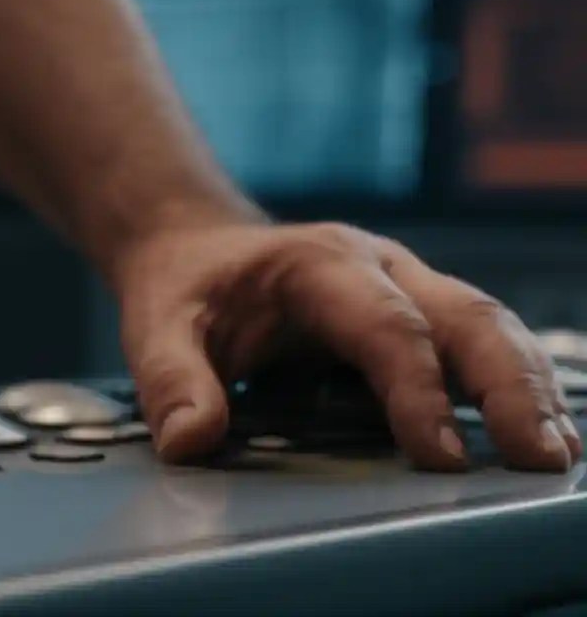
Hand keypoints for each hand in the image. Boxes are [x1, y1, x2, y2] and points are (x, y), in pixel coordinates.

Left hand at [113, 221, 579, 471]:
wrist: (195, 246)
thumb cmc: (184, 287)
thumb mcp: (157, 326)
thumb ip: (173, 380)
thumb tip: (191, 441)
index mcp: (319, 264)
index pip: (385, 326)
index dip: (417, 390)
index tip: (440, 457)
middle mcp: (378, 266)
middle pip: (465, 315)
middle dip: (509, 385)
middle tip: (538, 456)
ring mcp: (406, 285)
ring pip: (489, 324)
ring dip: (528, 386)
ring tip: (558, 453)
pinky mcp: (416, 311)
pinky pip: (479, 340)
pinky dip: (515, 382)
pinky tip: (538, 431)